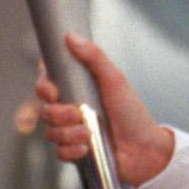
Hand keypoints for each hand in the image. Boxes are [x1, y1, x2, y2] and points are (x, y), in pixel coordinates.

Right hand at [36, 33, 174, 184]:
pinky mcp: (73, 151)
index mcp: (79, 90)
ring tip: (89, 133)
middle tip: (79, 114)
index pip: (47, 84)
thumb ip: (94, 58)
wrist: (144, 148)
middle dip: (59, 114)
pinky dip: (71, 150)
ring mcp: (71, 131)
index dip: (44, 87)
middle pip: (44, 109)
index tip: (53, 91)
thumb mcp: (115, 80)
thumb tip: (71, 36)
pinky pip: (57, 151)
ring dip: (69, 133)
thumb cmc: (132, 112)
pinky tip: (86, 148)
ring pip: (50, 132)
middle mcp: (71, 109)